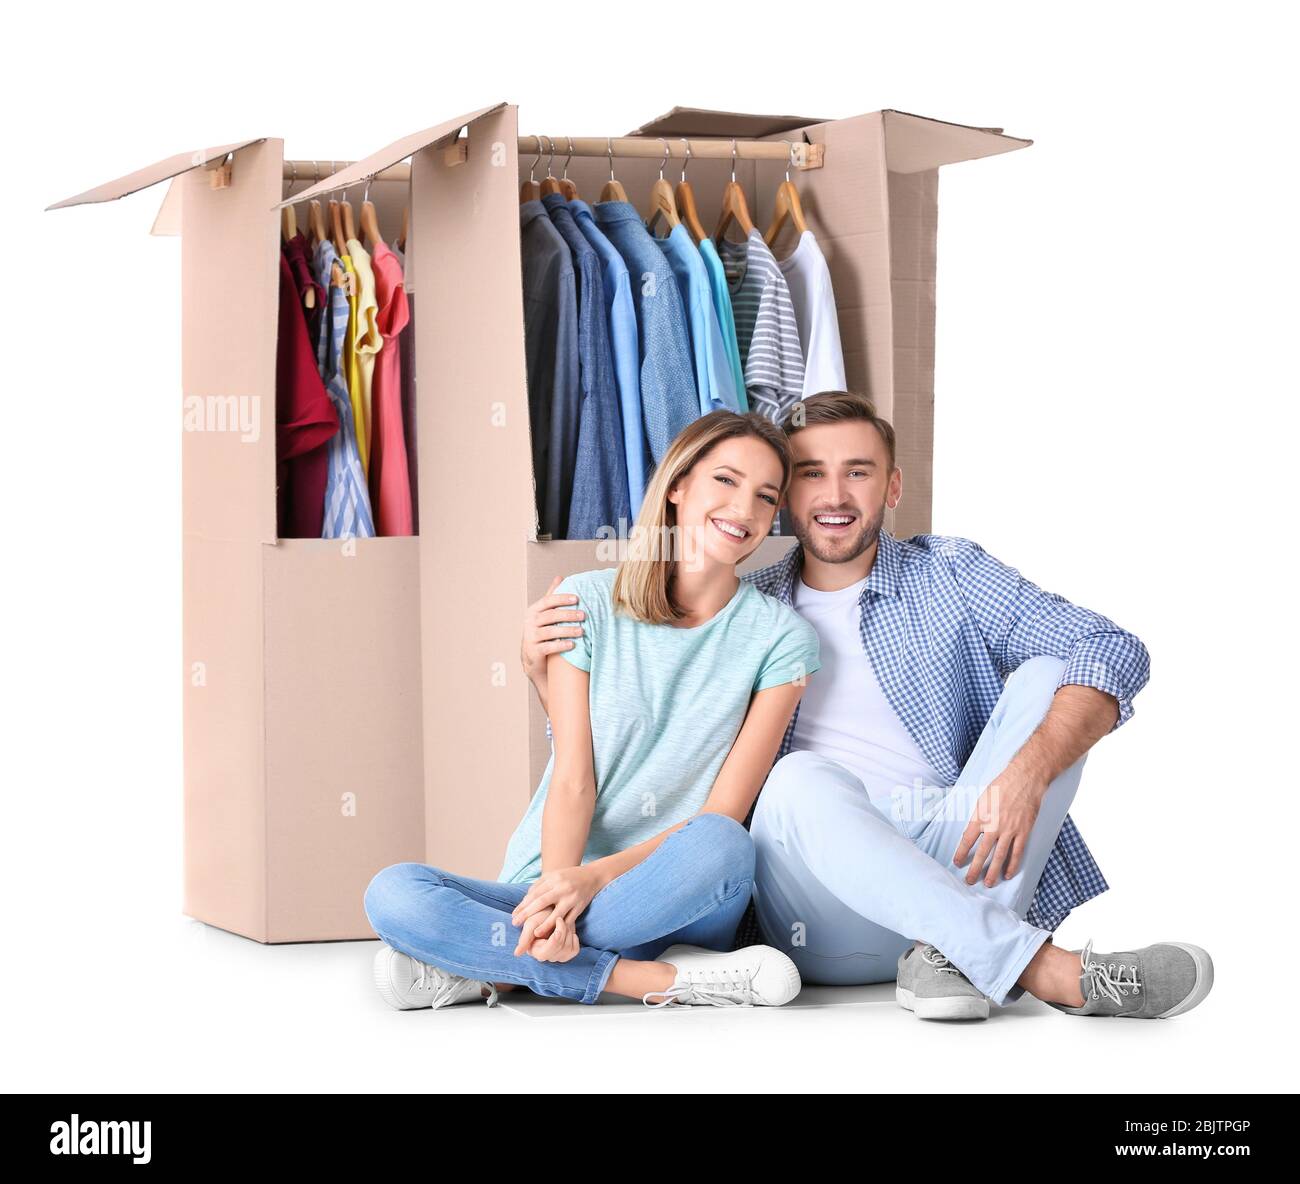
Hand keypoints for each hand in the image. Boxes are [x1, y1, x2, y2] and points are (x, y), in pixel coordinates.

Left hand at [512, 865, 601, 941]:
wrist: (593, 875)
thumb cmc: (569, 876)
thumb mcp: (554, 875)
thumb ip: (540, 885)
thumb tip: (525, 899)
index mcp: (553, 879)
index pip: (534, 893)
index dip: (523, 905)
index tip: (514, 915)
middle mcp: (562, 888)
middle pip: (541, 902)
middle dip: (527, 913)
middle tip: (515, 923)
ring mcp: (572, 898)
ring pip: (556, 914)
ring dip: (544, 925)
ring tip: (534, 933)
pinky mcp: (580, 907)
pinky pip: (569, 920)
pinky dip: (560, 927)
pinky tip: (553, 934)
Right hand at [517, 905, 580, 962]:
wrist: (553, 907)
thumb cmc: (540, 912)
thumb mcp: (531, 923)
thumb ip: (525, 938)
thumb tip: (516, 954)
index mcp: (534, 950)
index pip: (547, 952)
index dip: (555, 938)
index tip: (558, 920)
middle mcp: (545, 956)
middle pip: (560, 950)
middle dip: (563, 932)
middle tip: (560, 919)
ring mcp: (556, 955)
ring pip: (568, 950)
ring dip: (568, 932)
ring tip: (563, 922)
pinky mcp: (566, 952)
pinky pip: (574, 950)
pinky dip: (573, 938)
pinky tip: (569, 929)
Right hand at [520, 576, 586, 690]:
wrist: (532, 658)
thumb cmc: (542, 632)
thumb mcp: (544, 613)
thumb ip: (551, 596)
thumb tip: (560, 577)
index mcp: (534, 610)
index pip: (548, 600)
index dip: (562, 598)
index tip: (577, 598)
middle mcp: (530, 622)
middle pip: (551, 615)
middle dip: (568, 614)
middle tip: (584, 615)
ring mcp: (531, 637)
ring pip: (550, 631)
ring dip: (567, 630)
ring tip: (582, 631)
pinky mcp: (534, 651)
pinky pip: (548, 647)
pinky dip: (561, 645)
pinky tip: (573, 645)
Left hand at [952, 766, 1045, 886]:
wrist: (1024, 779)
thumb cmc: (1001, 786)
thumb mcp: (982, 799)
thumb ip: (977, 817)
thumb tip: (972, 832)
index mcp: (980, 817)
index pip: (967, 840)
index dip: (961, 853)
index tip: (957, 862)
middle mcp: (994, 826)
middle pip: (982, 853)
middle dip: (974, 869)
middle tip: (969, 881)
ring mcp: (1010, 830)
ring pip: (1000, 856)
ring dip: (993, 872)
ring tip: (988, 883)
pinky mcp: (1023, 832)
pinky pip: (1017, 852)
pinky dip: (1012, 864)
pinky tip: (1008, 874)